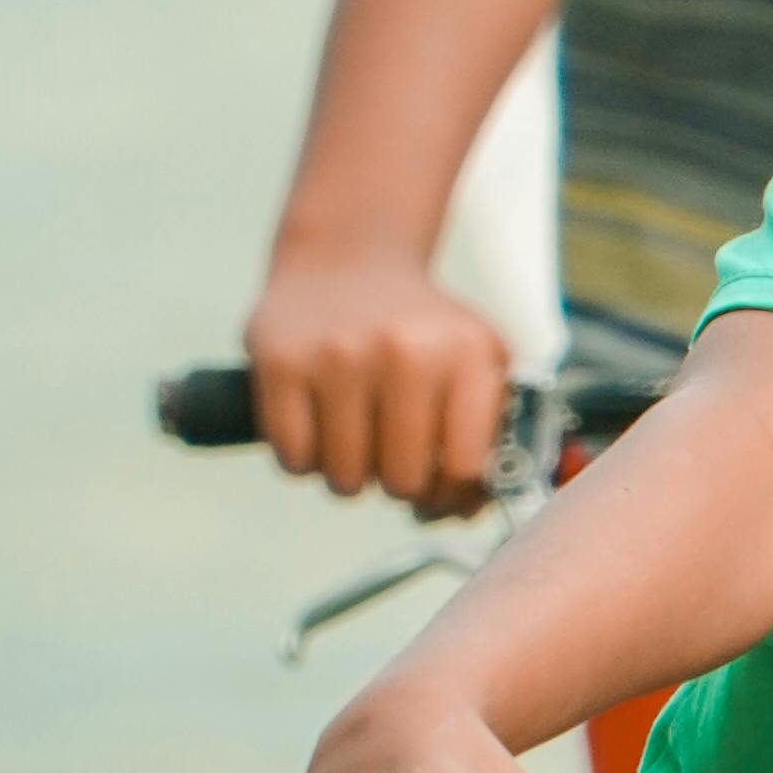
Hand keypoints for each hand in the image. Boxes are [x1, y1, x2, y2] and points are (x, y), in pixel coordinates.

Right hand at [247, 240, 509, 509]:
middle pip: (402, 482)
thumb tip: (464, 511)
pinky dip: (304, 457)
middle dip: (399, 482)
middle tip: (393, 452)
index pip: (464, 468)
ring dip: (349, 473)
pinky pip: (293, 459)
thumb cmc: (421, 332)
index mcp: (465, 351)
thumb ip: (492, 437)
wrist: (348, 261)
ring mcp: (337, 355)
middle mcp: (404, 350)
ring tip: (357, 433)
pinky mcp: (280, 362)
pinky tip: (319, 422)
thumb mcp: (477, 362)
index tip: (440, 482)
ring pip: (344, 480)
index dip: (452, 492)